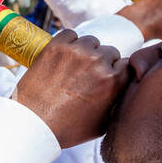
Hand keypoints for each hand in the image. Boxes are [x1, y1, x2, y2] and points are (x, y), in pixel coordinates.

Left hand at [13, 31, 128, 148]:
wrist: (34, 123)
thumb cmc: (67, 128)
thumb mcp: (103, 123)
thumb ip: (118, 103)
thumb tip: (123, 92)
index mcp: (113, 81)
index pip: (128, 64)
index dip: (118, 72)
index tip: (109, 77)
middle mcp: (98, 62)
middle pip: (110, 51)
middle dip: (103, 62)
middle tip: (89, 75)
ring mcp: (76, 51)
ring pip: (91, 41)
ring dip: (87, 51)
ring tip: (75, 66)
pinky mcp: (56, 46)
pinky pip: (69, 34)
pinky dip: (68, 42)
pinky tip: (63, 56)